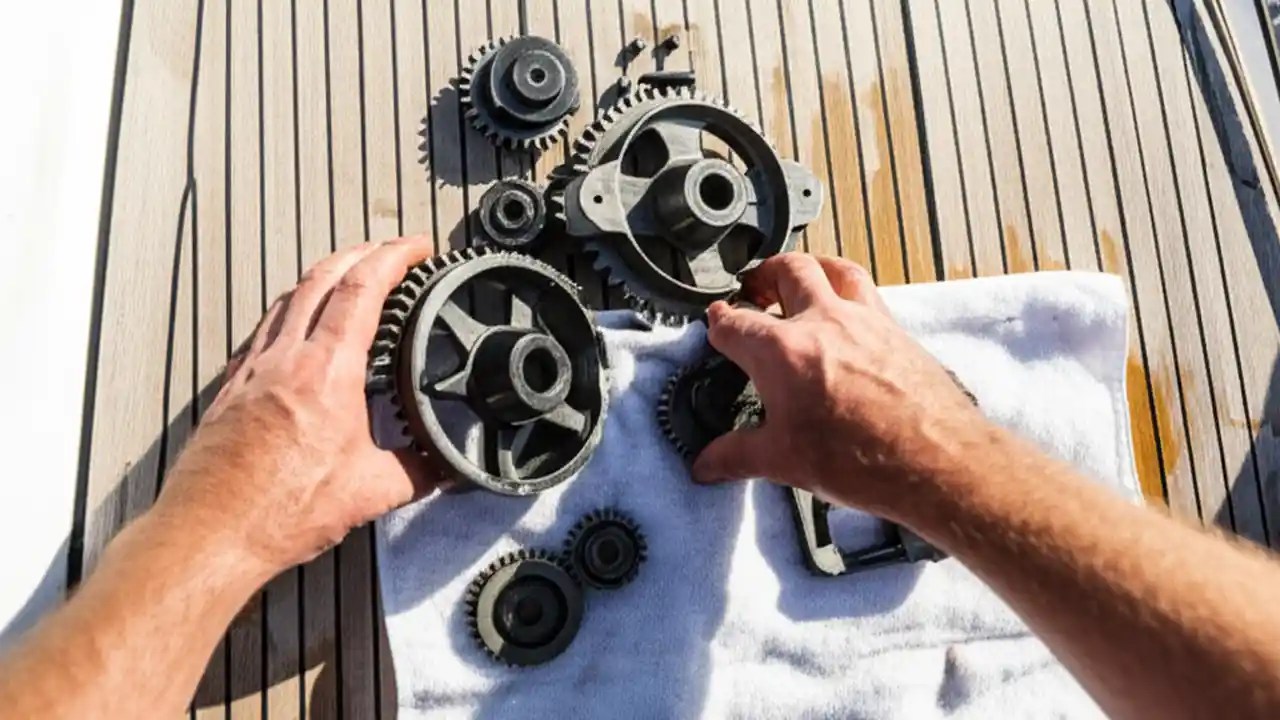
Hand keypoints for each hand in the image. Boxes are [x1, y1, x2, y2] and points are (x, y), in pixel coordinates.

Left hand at [152, 238, 442, 574]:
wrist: (211, 532)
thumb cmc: (279, 511)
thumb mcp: (372, 492)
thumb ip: (420, 472)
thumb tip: (449, 468)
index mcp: (327, 371)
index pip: (363, 289)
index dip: (394, 257)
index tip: (417, 247)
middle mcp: (285, 358)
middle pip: (322, 277)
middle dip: (360, 253)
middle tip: (388, 251)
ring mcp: (253, 369)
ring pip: (288, 299)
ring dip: (323, 276)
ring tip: (348, 277)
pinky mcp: (232, 388)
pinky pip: (264, 331)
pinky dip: (291, 313)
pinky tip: (298, 330)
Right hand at [692, 253, 986, 520]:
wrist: (936, 460)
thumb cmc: (861, 459)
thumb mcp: (784, 462)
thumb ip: (738, 456)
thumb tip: (708, 463)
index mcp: (782, 350)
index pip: (735, 324)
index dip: (718, 322)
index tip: (716, 323)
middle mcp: (823, 321)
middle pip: (788, 271)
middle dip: (764, 275)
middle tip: (754, 288)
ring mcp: (864, 320)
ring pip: (834, 270)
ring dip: (812, 267)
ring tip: (801, 279)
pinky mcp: (896, 330)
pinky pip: (868, 293)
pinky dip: (849, 291)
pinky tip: (849, 313)